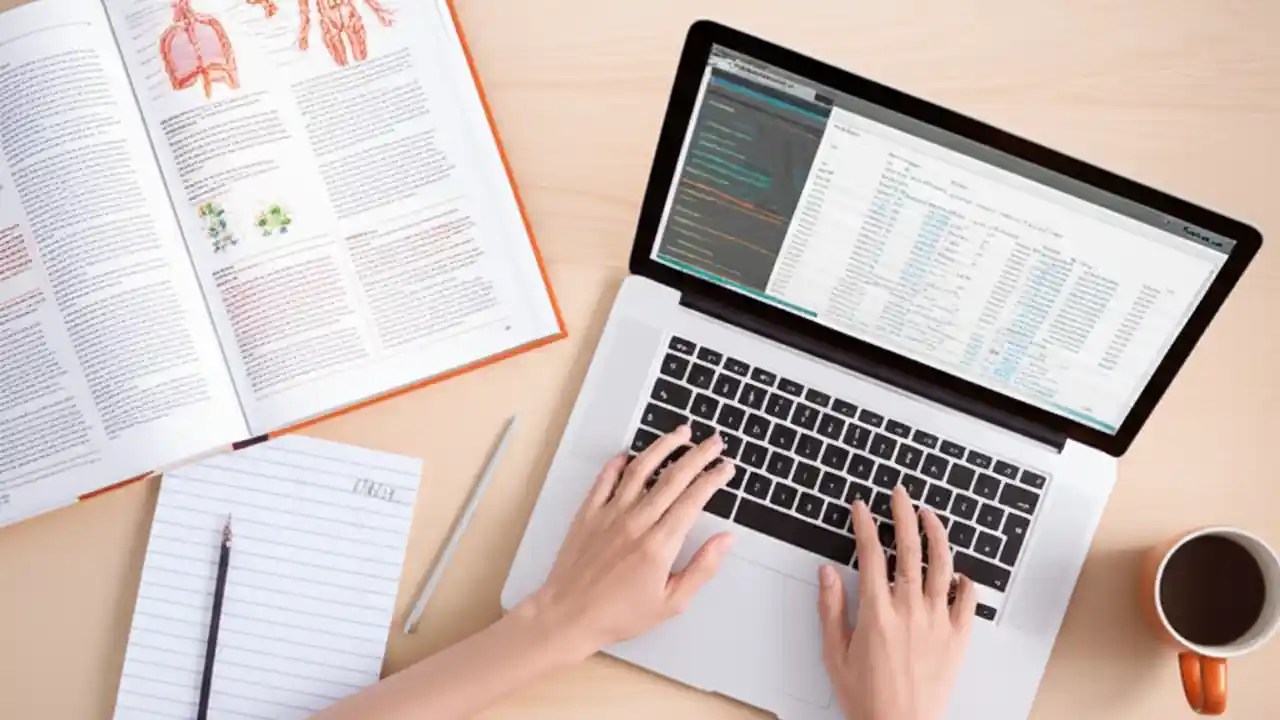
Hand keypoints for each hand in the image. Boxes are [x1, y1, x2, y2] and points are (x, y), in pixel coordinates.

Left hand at [514, 425, 734, 659]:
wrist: (567, 616)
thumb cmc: (617, 615)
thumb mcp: (671, 603)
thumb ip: (702, 568)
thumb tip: (725, 540)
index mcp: (659, 544)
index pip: (694, 499)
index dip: (714, 478)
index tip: (726, 467)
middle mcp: (636, 522)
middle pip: (673, 477)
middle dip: (698, 455)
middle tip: (713, 442)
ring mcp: (609, 514)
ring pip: (641, 469)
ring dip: (663, 446)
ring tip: (680, 434)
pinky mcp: (588, 513)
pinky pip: (605, 479)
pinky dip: (619, 463)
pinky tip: (629, 454)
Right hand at [818, 485, 976, 719]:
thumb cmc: (866, 696)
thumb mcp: (835, 653)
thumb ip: (830, 608)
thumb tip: (826, 572)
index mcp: (876, 613)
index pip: (870, 554)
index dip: (864, 525)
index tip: (861, 507)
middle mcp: (909, 611)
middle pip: (908, 550)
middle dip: (902, 515)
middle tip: (900, 494)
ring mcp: (938, 622)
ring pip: (941, 565)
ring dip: (935, 534)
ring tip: (929, 515)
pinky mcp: (958, 637)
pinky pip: (967, 600)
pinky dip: (964, 580)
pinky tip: (957, 570)